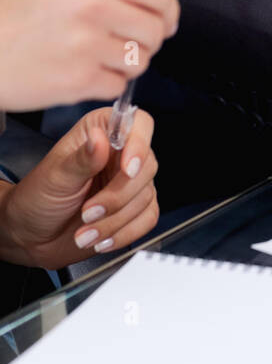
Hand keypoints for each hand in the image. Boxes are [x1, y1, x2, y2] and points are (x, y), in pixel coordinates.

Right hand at [0, 0, 178, 111]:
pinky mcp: (78, 79)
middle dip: (148, 42)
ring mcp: (87, 44)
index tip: (165, 22)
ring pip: (141, 61)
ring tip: (98, 57)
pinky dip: (105, 84)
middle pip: (156, 30)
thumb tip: (161, 9)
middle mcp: (94, 5)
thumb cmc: (22, 14)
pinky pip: (117, 86)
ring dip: (126, 64)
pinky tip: (82, 73)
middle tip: (126, 44)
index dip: (168, 11)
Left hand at [0, 105, 157, 268]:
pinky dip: (125, 234)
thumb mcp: (56, 177)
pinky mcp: (134, 209)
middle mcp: (120, 154)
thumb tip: (99, 137)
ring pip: (145, 197)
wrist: (31, 236)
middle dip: (117, 197)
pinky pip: (148, 219)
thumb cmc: (37, 198)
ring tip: (85, 232)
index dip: (139, 144)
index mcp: (102, 131)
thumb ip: (82, 158)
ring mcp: (129, 182)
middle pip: (146, 166)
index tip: (127, 169)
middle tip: (88, 212)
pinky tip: (101, 239)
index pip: (139, 124)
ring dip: (114, 221)